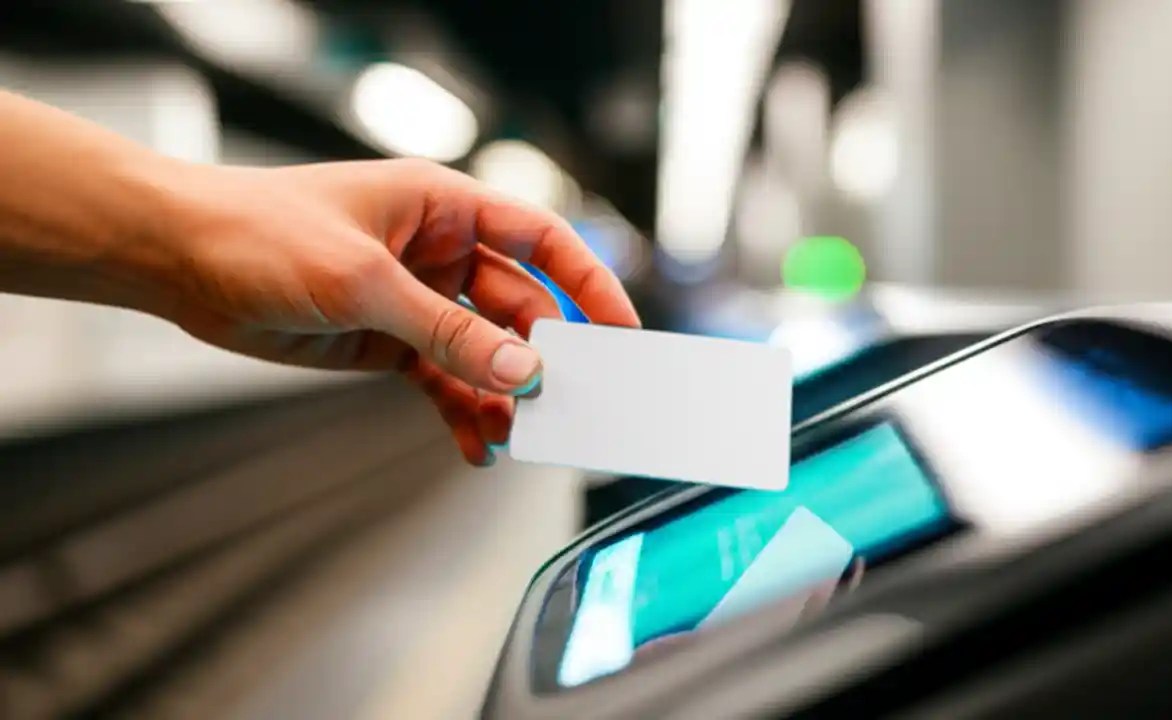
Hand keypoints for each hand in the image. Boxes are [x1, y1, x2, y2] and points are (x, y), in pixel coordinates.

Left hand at [147, 158, 638, 464]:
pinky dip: (463, 412)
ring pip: (483, 352)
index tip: (622, 329)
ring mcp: (414, 299)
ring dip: (503, 394)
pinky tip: (478, 445)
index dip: (588, 281)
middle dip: (541, 356)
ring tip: (519, 437)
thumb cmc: (260, 233)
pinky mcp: (387, 342)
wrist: (178, 259)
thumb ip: (448, 330)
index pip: (540, 239)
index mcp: (443, 206)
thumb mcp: (364, 283)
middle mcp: (437, 250)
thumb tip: (522, 371)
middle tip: (564, 404)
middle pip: (518, 306)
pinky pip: (444, 380)